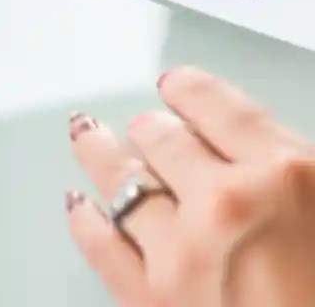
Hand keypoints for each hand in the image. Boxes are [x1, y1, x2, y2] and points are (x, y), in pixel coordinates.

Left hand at [65, 67, 314, 306]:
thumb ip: (295, 172)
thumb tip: (262, 149)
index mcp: (287, 175)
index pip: (213, 103)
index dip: (188, 90)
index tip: (176, 86)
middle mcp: (226, 204)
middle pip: (160, 136)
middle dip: (153, 130)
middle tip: (148, 127)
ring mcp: (181, 254)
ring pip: (120, 180)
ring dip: (103, 155)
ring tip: (90, 138)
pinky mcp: (151, 300)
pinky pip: (101, 244)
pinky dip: (85, 219)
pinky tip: (78, 205)